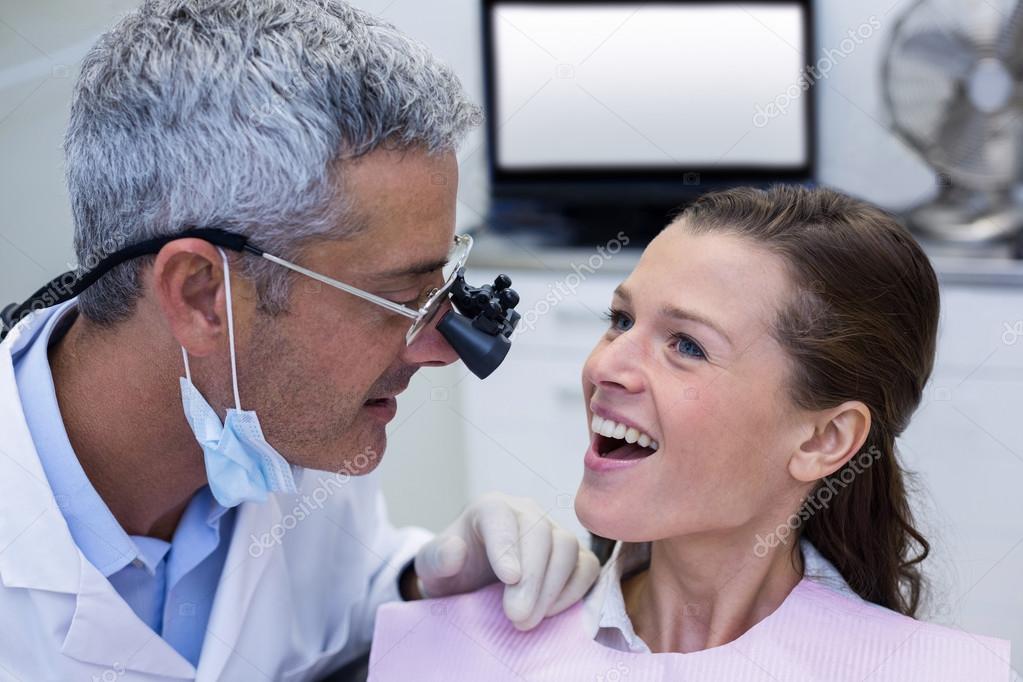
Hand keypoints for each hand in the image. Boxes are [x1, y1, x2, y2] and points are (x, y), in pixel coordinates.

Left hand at [413, 492, 599, 629]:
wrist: (471, 584)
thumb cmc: (453, 572)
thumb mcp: (432, 567)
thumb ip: (437, 558)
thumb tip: (454, 549)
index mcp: (489, 508)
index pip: (500, 516)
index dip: (506, 545)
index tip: (507, 579)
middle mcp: (525, 512)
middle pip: (540, 533)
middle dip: (532, 578)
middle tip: (517, 617)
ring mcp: (553, 532)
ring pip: (567, 547)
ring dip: (552, 588)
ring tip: (528, 621)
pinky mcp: (574, 556)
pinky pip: (587, 567)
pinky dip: (574, 591)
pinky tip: (550, 613)